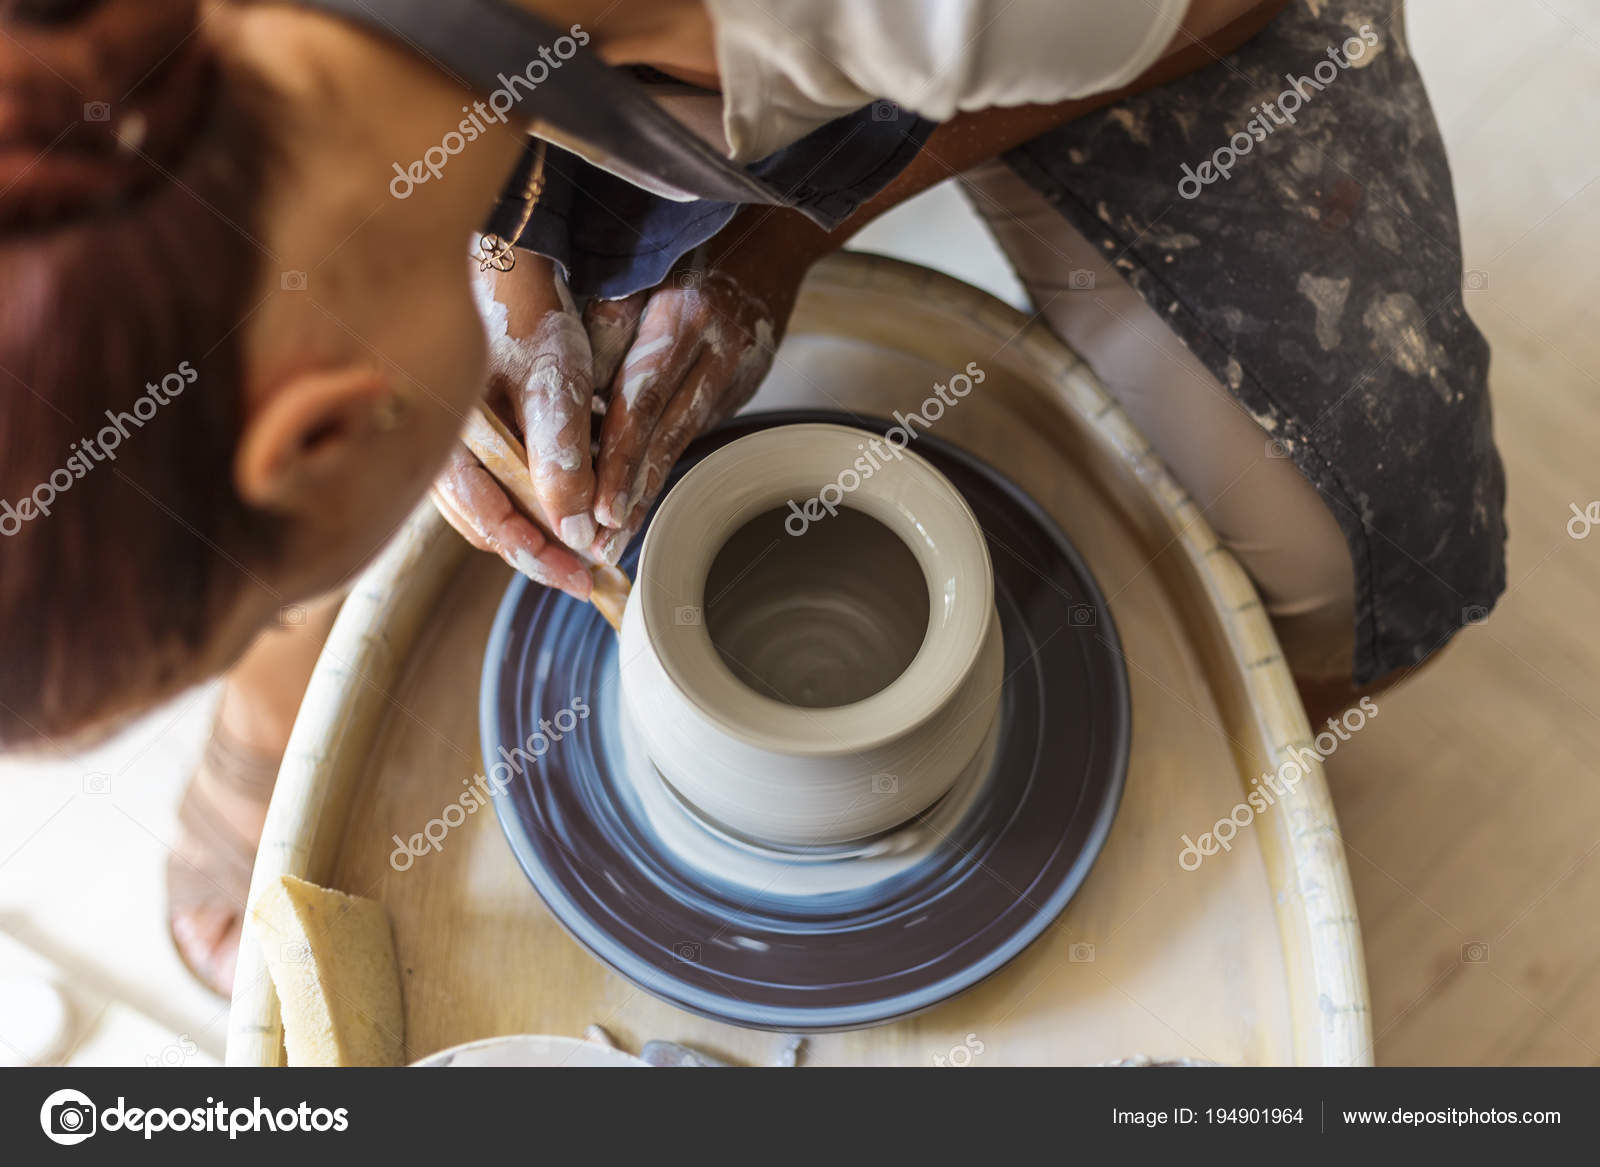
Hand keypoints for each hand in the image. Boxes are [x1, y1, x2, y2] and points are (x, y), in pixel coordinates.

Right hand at [431, 253, 596, 598]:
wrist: (514, 258)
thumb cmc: (527, 313)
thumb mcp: (551, 384)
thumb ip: (560, 456)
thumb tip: (572, 531)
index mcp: (446, 442)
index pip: (486, 520)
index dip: (535, 554)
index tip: (582, 577)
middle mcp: (441, 448)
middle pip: (486, 523)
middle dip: (537, 553)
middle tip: (587, 578)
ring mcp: (454, 440)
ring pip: (492, 506)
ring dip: (537, 532)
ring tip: (583, 553)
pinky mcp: (475, 430)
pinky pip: (499, 479)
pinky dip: (534, 500)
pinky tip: (565, 505)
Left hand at [586, 227, 812, 562]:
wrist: (767, 240)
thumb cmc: (677, 253)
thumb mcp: (631, 273)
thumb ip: (600, 334)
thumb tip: (566, 410)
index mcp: (682, 312)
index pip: (639, 395)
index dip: (613, 453)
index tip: (590, 500)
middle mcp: (715, 346)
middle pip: (661, 427)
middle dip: (626, 488)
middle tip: (599, 540)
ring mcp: (734, 371)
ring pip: (679, 439)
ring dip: (644, 491)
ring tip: (615, 539)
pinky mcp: (740, 387)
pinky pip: (691, 430)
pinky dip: (660, 464)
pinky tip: (635, 501)